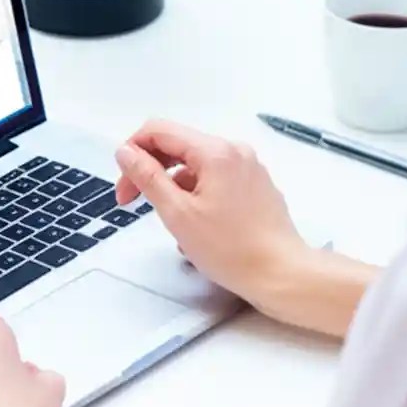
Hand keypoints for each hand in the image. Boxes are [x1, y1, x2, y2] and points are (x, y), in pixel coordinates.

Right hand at [114, 121, 307, 311]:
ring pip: (196, 168)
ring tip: (175, 227)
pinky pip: (216, 181)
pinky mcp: (256, 187)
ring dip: (175, 191)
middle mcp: (235, 152)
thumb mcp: (178, 214)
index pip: (159, 131)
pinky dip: (198, 198)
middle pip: (178, 147)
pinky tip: (197, 230)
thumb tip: (126, 152)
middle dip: (152, 173)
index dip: (133, 153)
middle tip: (134, 203)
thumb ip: (147, 177)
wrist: (282, 275)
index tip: (125, 184)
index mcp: (215, 153)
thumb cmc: (234, 251)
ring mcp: (249, 169)